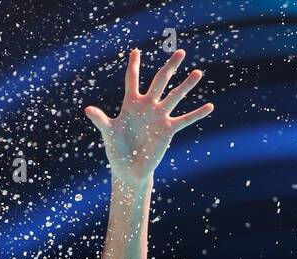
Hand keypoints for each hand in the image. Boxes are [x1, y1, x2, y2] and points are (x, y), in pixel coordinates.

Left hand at [85, 49, 212, 184]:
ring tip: (197, 73)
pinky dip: (197, 114)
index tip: (135, 51)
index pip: (132, 80)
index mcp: (131, 103)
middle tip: (180, 53)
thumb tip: (87, 109)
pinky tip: (209, 106)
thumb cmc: (117, 149)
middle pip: (160, 81)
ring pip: (175, 97)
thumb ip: (100, 119)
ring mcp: (159, 117)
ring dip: (186, 86)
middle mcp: (148, 106)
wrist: (129, 168)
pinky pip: (184, 120)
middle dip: (170, 67)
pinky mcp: (168, 130)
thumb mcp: (108, 132)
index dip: (133, 66)